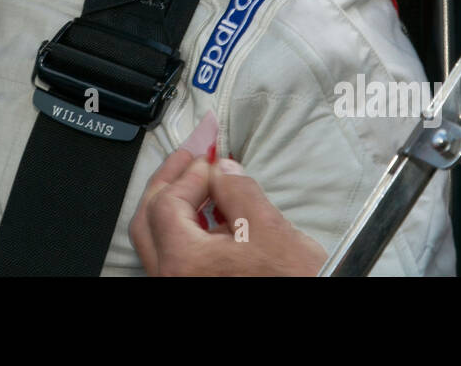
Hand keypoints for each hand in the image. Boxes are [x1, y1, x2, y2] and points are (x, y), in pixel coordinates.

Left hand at [130, 114, 327, 275]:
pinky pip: (171, 255)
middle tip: (187, 158)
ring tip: (195, 180)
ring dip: (171, 204)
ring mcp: (177, 284)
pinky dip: (181, 229)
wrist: (313, 302)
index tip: (208, 159)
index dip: (188, 174)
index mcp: (184, 261)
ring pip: (155, 238)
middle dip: (167, 182)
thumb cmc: (290, 280)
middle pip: (147, 219)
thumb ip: (238, 189)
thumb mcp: (269, 227)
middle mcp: (171, 277)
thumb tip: (221, 169)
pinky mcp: (191, 286)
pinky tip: (204, 213)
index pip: (167, 203)